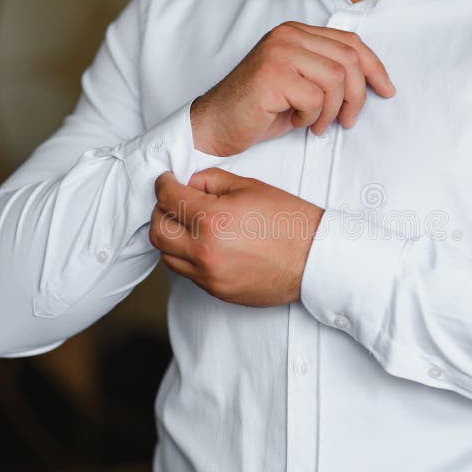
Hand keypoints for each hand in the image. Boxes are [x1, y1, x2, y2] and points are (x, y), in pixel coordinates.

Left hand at [149, 168, 323, 306]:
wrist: (314, 258)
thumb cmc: (287, 220)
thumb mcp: (249, 187)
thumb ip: (210, 181)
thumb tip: (188, 185)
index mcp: (212, 219)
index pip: (167, 199)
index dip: (163, 184)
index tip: (166, 180)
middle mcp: (205, 250)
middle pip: (158, 231)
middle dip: (160, 212)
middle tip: (172, 202)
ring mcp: (209, 275)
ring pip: (167, 256)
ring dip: (171, 237)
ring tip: (187, 225)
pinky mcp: (217, 291)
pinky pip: (187, 273)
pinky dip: (188, 257)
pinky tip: (204, 244)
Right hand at [190, 21, 395, 156]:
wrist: (217, 125)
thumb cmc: (259, 109)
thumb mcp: (301, 85)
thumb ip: (328, 73)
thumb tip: (372, 82)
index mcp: (296, 32)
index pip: (350, 42)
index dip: (374, 67)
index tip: (386, 90)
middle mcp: (288, 36)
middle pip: (349, 60)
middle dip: (357, 96)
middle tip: (348, 120)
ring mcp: (280, 52)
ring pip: (336, 80)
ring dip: (332, 111)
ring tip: (316, 124)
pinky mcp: (273, 75)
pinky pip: (315, 99)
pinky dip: (312, 118)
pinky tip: (295, 122)